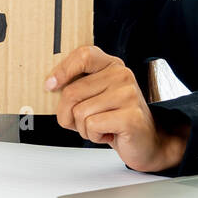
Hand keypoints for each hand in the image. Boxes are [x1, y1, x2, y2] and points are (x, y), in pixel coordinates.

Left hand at [46, 44, 189, 172]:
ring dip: (83, 128)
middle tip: (83, 122)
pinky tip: (109, 134)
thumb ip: (78, 88)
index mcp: (112, 65)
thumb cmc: (116, 120)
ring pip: (80, 112)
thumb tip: (51, 84)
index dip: (63, 69)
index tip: (51, 85)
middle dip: (67, 114)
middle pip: (72, 91)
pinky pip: (92, 125)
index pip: (84, 55)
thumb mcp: (95, 97)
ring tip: (101, 127)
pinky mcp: (130, 116)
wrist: (146, 143)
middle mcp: (122, 75)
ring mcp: (128, 94)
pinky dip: (94, 136)